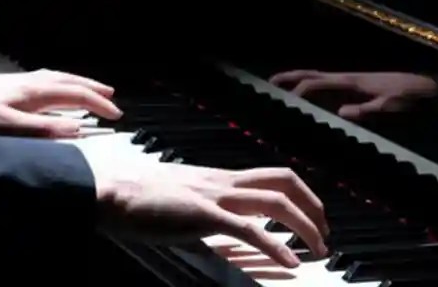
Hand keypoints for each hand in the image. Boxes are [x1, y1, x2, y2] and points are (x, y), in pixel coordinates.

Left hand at [0, 69, 121, 136]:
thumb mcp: (5, 126)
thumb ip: (42, 128)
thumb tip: (77, 129)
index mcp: (34, 91)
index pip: (77, 95)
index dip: (99, 105)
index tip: (116, 116)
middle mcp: (31, 81)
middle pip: (71, 81)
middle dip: (94, 89)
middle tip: (113, 98)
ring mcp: (20, 80)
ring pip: (59, 78)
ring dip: (79, 84)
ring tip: (92, 91)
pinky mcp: (9, 84)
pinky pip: (47, 80)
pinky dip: (62, 84)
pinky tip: (55, 92)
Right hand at [94, 162, 328, 267]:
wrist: (112, 192)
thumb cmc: (138, 198)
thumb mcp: (182, 197)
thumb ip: (205, 206)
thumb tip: (218, 219)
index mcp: (220, 178)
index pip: (272, 176)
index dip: (300, 192)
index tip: (312, 214)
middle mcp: (224, 182)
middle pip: (284, 183)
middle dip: (312, 206)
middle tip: (325, 233)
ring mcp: (216, 196)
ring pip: (276, 202)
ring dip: (305, 226)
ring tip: (318, 249)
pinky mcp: (205, 216)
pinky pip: (250, 230)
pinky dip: (276, 245)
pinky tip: (291, 262)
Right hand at [268, 70, 437, 119]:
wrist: (433, 91)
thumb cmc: (412, 100)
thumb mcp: (391, 107)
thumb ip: (367, 110)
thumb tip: (340, 113)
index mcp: (353, 82)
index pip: (317, 84)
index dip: (298, 92)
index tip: (280, 102)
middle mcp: (351, 79)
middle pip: (315, 74)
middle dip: (292, 77)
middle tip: (270, 82)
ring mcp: (357, 82)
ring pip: (323, 79)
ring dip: (303, 81)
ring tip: (285, 89)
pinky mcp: (363, 88)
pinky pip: (333, 86)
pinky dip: (318, 88)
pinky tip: (316, 98)